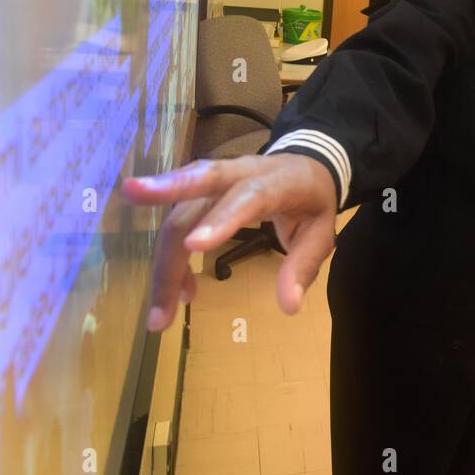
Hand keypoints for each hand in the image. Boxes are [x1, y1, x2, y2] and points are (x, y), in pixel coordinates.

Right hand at [122, 154, 337, 330]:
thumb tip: (288, 306)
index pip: (248, 196)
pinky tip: (180, 291)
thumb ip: (304, 265)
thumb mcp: (323, 231)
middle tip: (151, 279)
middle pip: (195, 196)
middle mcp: (239, 172)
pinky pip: (176, 218)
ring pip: (179, 213)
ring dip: (166, 264)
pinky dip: (172, 258)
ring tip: (163, 311)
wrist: (306, 162)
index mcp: (277, 180)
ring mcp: (215, 178)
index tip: (194, 247)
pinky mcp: (199, 190)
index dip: (221, 218)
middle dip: (168, 244)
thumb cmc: (312, 200)